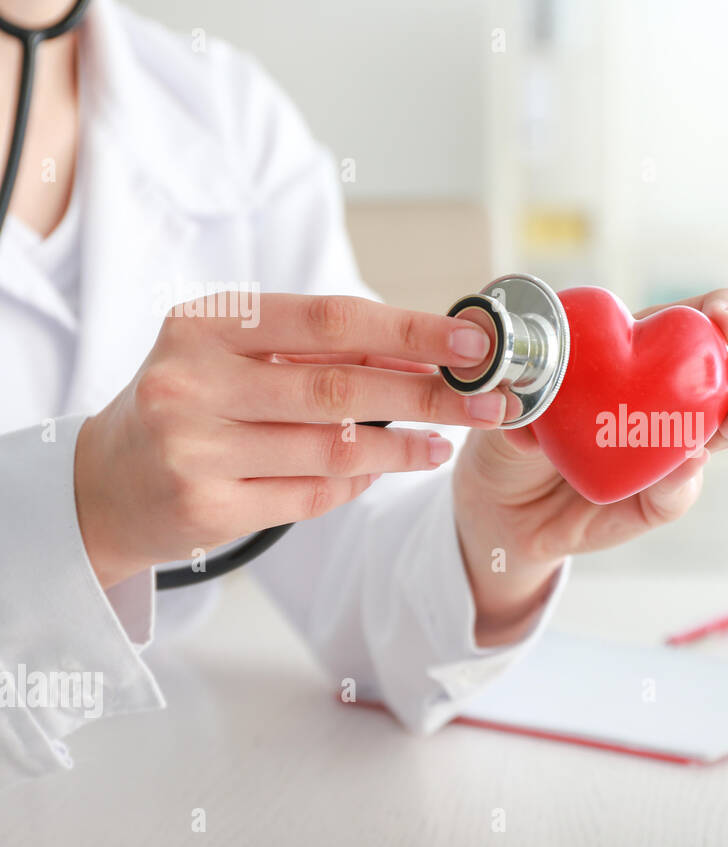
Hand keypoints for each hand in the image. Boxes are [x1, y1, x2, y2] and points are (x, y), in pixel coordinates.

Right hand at [75, 292, 519, 588]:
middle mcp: (191, 383)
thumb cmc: (188, 403)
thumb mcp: (235, 355)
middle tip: (487, 399)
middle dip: (428, 394)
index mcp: (205, 325)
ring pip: (335, 450)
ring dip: (405, 448)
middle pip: (341, 387)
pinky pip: (313, 497)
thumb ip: (318, 350)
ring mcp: (194, 450)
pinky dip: (360, 484)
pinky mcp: (205, 509)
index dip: (409, 330)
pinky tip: (388, 470)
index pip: (329, 320)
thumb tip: (426, 350)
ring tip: (446, 440)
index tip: (472, 341)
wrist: (102, 483)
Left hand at [453, 288, 727, 645]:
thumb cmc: (513, 434)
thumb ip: (520, 395)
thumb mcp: (507, 402)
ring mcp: (671, 448)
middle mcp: (670, 396)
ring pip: (727, 428)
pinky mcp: (658, 500)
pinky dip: (683, 478)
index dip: (724, 312)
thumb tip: (533, 400)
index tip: (723, 319)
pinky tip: (685, 464)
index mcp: (642, 352)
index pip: (699, 320)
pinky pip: (679, 490)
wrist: (502, 508)